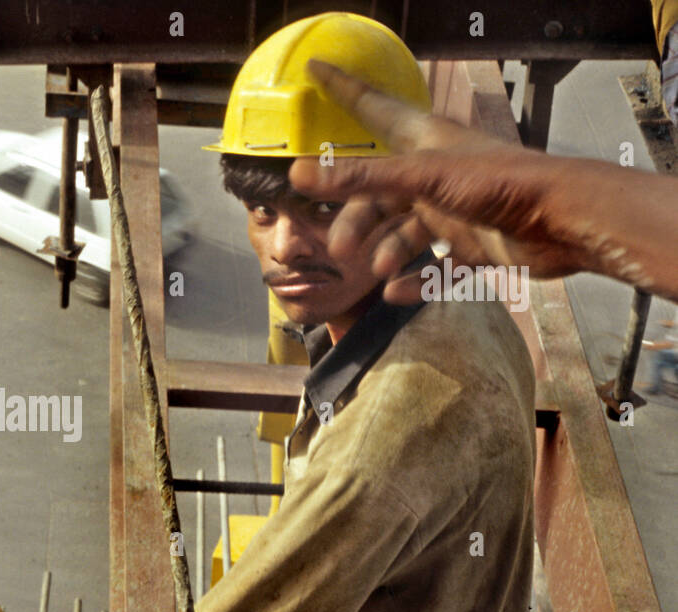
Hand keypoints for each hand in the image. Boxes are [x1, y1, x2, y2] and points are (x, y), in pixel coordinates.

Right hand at [289, 60, 677, 301]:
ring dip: (386, 252)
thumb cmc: (498, 184)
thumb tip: (298, 174)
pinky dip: (415, 280)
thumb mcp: (423, 176)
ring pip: (404, 233)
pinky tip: (396, 293)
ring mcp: (454, 211)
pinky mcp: (473, 246)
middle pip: (379, 192)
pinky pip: (434, 267)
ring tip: (379, 270)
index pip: (374, 107)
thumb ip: (361, 178)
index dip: (344, 88)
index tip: (315, 69)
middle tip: (340, 249)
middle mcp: (436, 173)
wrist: (563, 222)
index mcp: (425, 142)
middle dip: (356, 219)